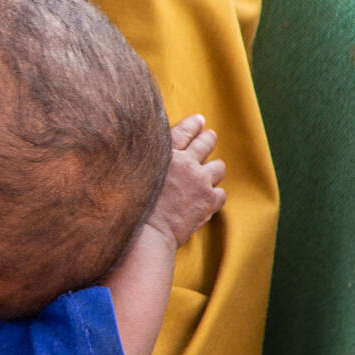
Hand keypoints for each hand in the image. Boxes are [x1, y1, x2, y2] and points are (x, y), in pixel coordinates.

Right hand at [142, 114, 225, 247]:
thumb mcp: (136, 175)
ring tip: (210, 174)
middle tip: (210, 137)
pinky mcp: (210, 200)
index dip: (194, 124)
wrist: (147, 234)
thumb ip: (148, 163)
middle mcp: (185, 163)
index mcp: (165, 154)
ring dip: (214, 170)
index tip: (200, 120)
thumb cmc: (134, 208)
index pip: (184, 131)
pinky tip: (206, 201)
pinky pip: (221, 193)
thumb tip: (157, 157)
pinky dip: (214, 197)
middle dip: (209, 139)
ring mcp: (200, 181)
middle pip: (206, 143)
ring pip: (219, 167)